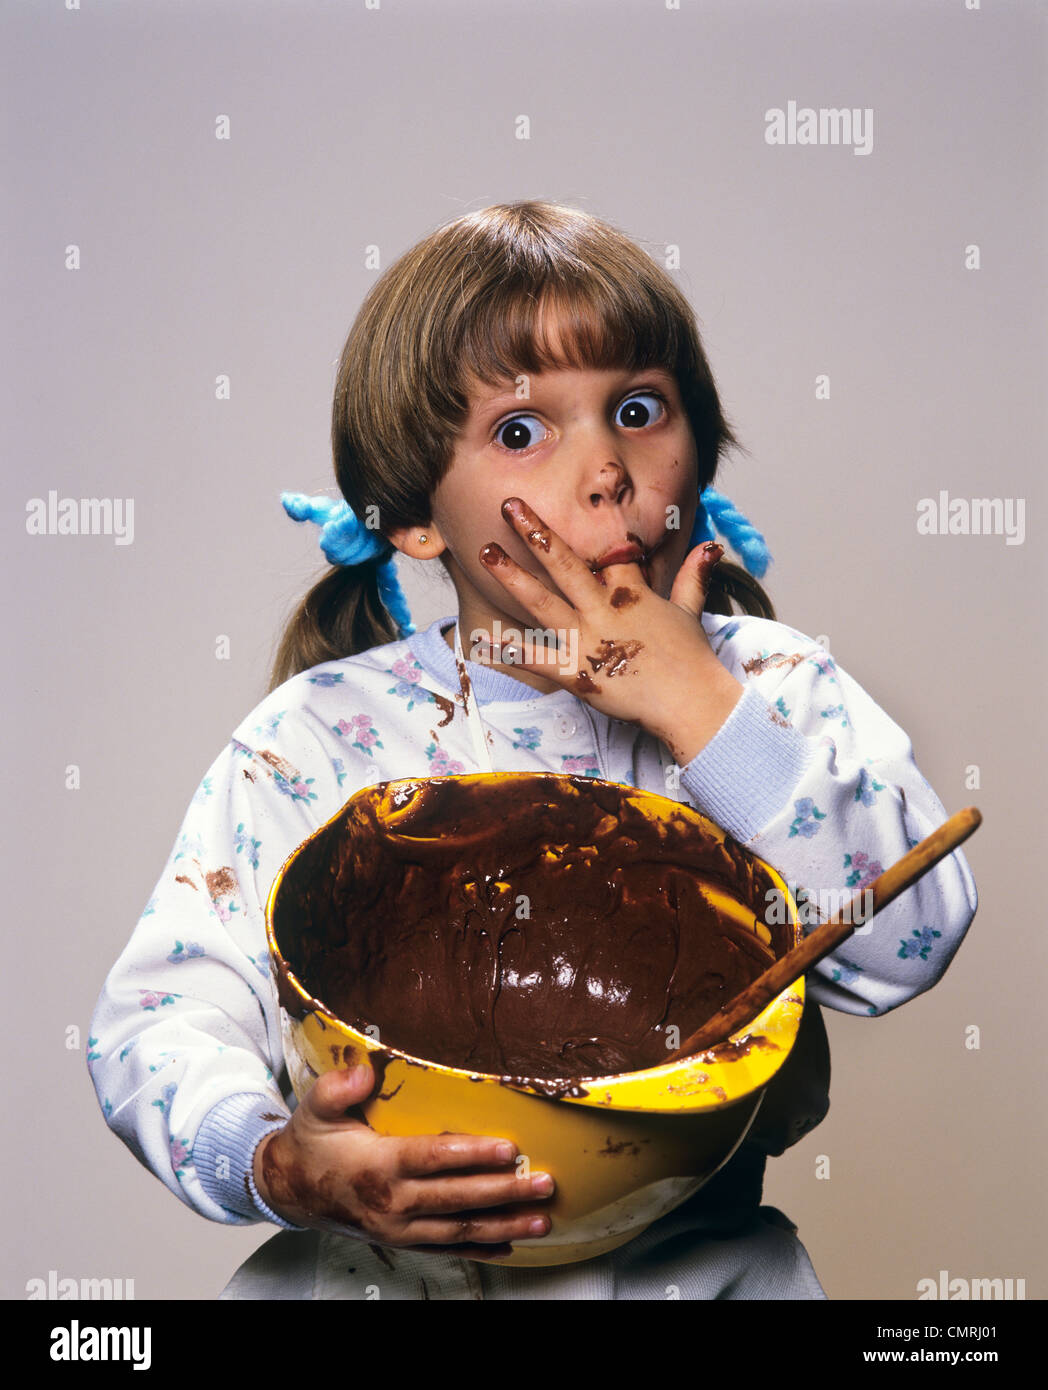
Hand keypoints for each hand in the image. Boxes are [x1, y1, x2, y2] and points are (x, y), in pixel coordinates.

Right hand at [253, 1063, 553, 1258]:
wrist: (288, 1189)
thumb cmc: (310, 1144)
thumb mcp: (315, 1107)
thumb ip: (339, 1087)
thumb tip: (366, 1071)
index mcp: (378, 1165)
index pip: (435, 1159)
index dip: (474, 1154)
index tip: (510, 1148)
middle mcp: (393, 1202)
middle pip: (459, 1198)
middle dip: (506, 1191)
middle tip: (544, 1183)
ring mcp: (399, 1228)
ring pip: (460, 1229)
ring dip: (504, 1224)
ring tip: (541, 1217)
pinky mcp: (402, 1240)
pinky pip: (447, 1248)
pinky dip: (481, 1249)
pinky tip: (509, 1244)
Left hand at [479, 497, 743, 764]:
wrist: (690, 701)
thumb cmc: (691, 659)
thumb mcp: (691, 611)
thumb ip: (693, 576)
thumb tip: (710, 547)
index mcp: (630, 592)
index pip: (609, 549)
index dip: (595, 522)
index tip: (578, 496)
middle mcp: (603, 609)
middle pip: (564, 563)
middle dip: (536, 533)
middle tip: (510, 506)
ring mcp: (586, 639)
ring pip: (542, 601)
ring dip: (512, 576)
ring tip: (486, 553)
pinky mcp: (576, 672)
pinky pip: (537, 658)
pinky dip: (510, 650)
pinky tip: (482, 640)